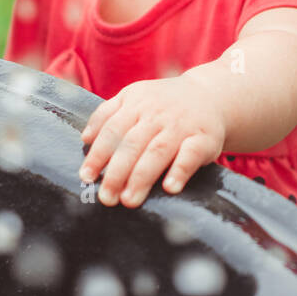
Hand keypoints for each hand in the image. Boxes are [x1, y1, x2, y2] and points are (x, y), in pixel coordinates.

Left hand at [77, 75, 226, 207]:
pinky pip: (190, 155)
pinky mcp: (204, 138)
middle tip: (106, 197)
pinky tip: (169, 188)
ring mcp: (180, 126)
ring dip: (141, 177)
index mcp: (136, 103)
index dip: (98, 154)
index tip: (86, 177)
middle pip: (132, 144)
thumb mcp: (134, 97)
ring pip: (157, 152)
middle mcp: (156, 114)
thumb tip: (85, 138)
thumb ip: (107, 114)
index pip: (112, 130)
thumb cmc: (164, 103)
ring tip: (129, 200)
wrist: (211, 95)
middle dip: (116, 173)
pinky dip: (180, 171)